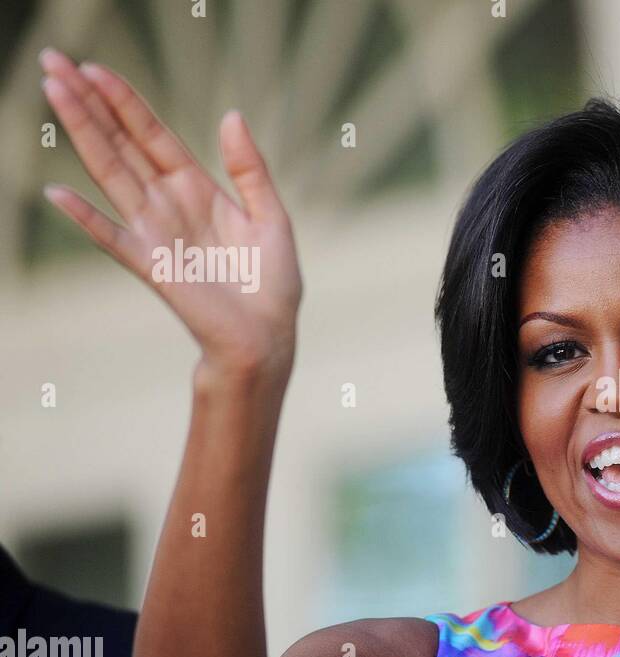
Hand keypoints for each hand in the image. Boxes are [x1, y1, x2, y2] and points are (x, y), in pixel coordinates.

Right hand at [38, 48, 302, 385]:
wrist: (267, 337)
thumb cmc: (271, 284)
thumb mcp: (272, 216)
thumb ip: (250, 169)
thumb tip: (231, 115)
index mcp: (197, 189)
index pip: (153, 135)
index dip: (125, 102)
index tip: (94, 67)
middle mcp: (168, 205)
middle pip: (121, 144)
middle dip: (88, 103)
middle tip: (52, 60)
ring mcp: (155, 233)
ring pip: (111, 173)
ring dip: (82, 134)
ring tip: (53, 93)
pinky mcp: (152, 266)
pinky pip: (113, 237)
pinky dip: (86, 218)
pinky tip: (60, 194)